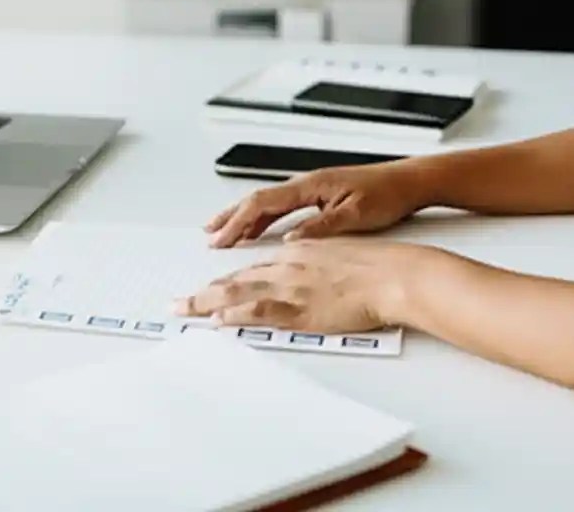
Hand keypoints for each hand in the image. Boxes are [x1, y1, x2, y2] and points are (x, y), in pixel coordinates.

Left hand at [175, 238, 446, 333]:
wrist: (395, 274)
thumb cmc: (378, 266)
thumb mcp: (342, 254)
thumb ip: (319, 263)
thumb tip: (309, 273)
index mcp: (300, 252)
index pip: (254, 267)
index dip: (229, 279)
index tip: (210, 287)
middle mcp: (289, 266)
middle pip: (237, 278)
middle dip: (205, 291)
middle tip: (179, 302)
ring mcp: (292, 288)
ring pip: (238, 293)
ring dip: (206, 302)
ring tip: (182, 310)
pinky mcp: (301, 309)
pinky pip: (260, 312)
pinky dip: (236, 315)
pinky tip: (218, 320)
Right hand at [205, 159, 429, 247]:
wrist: (410, 182)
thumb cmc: (388, 194)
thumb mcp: (355, 216)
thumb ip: (321, 228)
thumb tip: (290, 241)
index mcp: (311, 186)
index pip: (262, 203)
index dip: (238, 222)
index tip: (221, 239)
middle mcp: (307, 184)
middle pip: (258, 200)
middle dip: (231, 218)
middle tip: (210, 236)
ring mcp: (313, 190)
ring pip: (268, 203)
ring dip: (244, 218)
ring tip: (224, 233)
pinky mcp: (321, 196)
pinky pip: (283, 208)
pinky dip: (264, 219)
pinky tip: (260, 230)